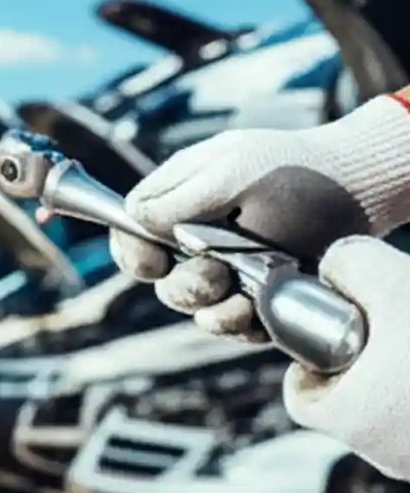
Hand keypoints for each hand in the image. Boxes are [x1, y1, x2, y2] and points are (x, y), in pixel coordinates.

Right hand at [110, 96, 409, 337]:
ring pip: (198, 309)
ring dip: (213, 309)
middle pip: (162, 282)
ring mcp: (230, 271)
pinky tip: (255, 311)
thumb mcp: (232, 169)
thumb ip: (178, 196)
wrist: (360, 186)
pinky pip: (236, 324)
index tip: (150, 262)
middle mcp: (197, 242)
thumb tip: (134, 218)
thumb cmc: (293, 167)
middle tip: (214, 274)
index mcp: (179, 204)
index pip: (132, 235)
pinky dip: (242, 324)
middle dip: (183, 285)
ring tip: (240, 297)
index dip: (132, 253)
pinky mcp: (259, 296)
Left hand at [285, 236, 409, 479]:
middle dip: (363, 360)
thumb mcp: (393, 281)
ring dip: (405, 374)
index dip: (309, 355)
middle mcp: (387, 454)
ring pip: (395, 412)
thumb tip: (338, 268)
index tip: (334, 327)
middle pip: (349, 403)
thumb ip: (349, 264)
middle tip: (389, 328)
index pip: (300, 396)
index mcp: (355, 421)